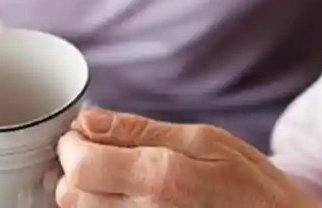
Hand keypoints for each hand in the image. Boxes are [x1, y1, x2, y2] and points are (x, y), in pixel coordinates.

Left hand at [56, 109, 319, 206]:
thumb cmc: (251, 187)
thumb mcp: (207, 141)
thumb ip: (142, 131)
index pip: (80, 165)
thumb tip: (89, 121)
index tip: (85, 135)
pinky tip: (131, 200)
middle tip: (103, 155)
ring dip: (89, 193)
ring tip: (121, 179)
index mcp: (161, 179)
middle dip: (77, 169)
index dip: (73, 144)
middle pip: (70, 195)